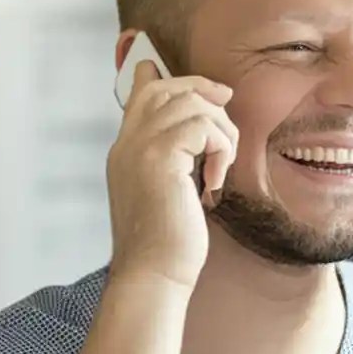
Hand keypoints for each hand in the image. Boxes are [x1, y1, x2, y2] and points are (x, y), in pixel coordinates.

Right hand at [106, 61, 238, 288]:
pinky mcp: (160, 158)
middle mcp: (127, 144)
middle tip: (226, 104)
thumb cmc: (169, 244)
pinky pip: (203, 126)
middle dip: (201, 90)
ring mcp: (139, 148)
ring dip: (220, 132)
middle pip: (164, 88)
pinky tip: (214, 183)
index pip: (140, 94)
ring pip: (191, 103)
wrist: (154, 275)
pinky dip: (220, 151)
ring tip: (219, 169)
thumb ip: (177, 162)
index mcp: (126, 152)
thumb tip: (203, 137)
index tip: (204, 87)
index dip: (167, 77)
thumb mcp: (170, 193)